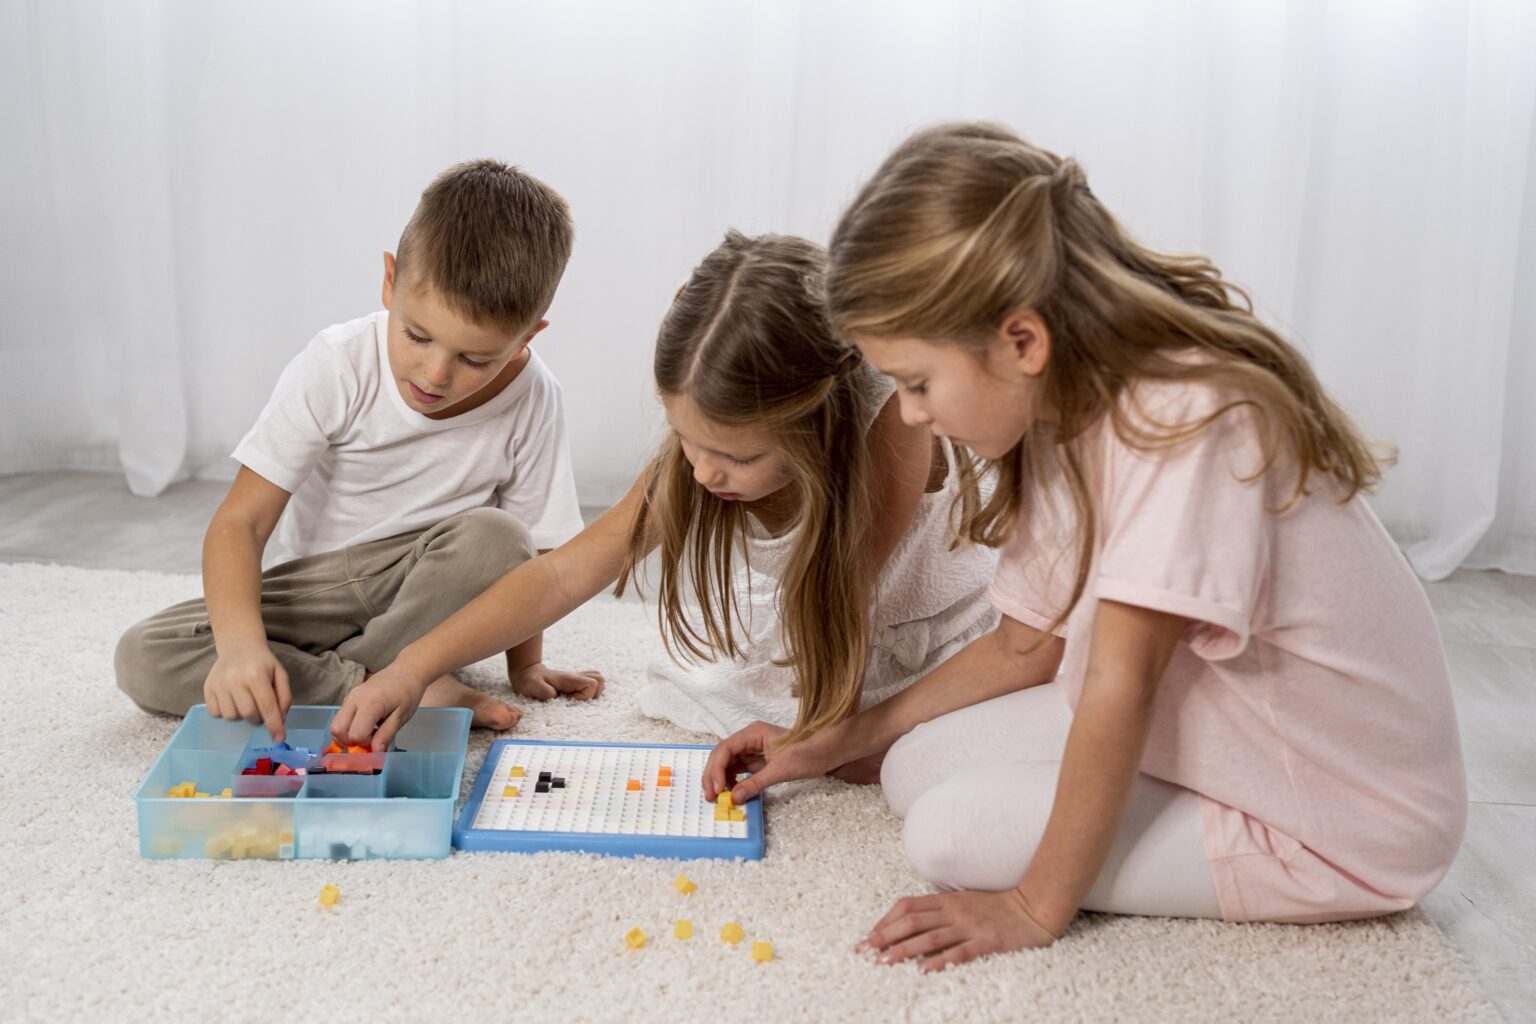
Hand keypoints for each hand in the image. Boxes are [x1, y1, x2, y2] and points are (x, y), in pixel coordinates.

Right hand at [204, 645, 290, 740]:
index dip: (274, 725)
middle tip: (262, 710)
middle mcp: (235, 679)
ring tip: (246, 702)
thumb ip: (284, 697)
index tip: (279, 739)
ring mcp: (219, 684)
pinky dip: (226, 713)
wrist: (239, 646)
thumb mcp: (280, 674)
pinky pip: (216, 713)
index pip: (267, 706)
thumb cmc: (262, 663)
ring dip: (242, 716)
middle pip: (248, 714)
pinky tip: (232, 701)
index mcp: (256, 675)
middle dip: (258, 718)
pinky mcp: (208, 688)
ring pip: (231, 716)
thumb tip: (281, 721)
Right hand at [329, 661, 428, 750]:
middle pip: (337, 729)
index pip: (355, 734)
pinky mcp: (349, 697)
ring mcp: (350, 696)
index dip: (365, 742)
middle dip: (350, 741)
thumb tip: (376, 752)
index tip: (378, 739)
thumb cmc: (408, 692)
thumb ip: (386, 734)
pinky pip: (341, 717)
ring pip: (336, 724)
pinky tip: (367, 724)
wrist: (406, 670)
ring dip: (348, 734)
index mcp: (370, 703)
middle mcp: (354, 699)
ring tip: (369, 731)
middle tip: (369, 739)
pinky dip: (349, 726)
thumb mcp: (401, 716)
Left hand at [510, 662, 604, 700]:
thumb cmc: (529, 680)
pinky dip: (590, 691)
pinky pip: (592, 682)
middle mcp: (576, 677)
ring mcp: (577, 679)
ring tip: (579, 700)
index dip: (586, 696)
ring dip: (594, 693)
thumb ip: (542, 690)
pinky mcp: (576, 682)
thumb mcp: (531, 685)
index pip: (591, 683)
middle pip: (600, 679)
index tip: (572, 700)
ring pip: (599, 680)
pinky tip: (577, 698)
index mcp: (569, 679)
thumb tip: (553, 694)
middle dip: (594, 694)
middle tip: (578, 701)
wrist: (527, 673)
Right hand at [702, 720, 846, 803]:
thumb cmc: (809, 752)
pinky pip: (739, 771)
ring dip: (721, 780)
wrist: (829, 751)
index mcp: (753, 733)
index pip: (725, 749)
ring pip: (728, 764)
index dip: (716, 769)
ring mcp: (753, 749)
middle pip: (722, 756)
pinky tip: (734, 793)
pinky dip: (733, 782)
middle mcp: (749, 739)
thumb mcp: (781, 770)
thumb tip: (734, 798)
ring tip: (720, 798)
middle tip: (711, 797)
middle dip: (714, 776)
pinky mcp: (759, 760)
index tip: (716, 788)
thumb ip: (756, 783)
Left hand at [859, 888, 1059, 972]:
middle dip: (885, 936)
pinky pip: (960, 952)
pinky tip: (925, 971)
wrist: (1033, 906)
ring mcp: (969, 926)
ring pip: (930, 937)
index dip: (885, 921)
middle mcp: (954, 911)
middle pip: (912, 921)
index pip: (907, 907)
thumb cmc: (997, 908)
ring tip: (885, 962)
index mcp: (946, 901)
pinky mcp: (986, 941)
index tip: (868, 937)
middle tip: (866, 951)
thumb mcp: (963, 903)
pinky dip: (941, 961)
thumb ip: (939, 911)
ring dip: (904, 950)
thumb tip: (909, 924)